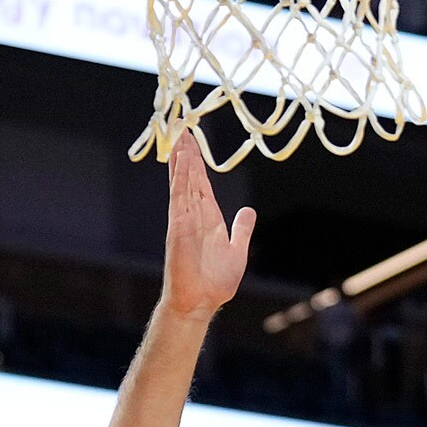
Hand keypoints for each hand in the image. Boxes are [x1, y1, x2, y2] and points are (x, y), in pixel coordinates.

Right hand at [161, 130, 255, 322]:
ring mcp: (185, 220)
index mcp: (209, 219)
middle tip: (183, 125)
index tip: (193, 142)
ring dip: (182, 158)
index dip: (198, 163)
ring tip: (181, 134)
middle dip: (187, 152)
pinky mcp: (179, 227)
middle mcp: (195, 215)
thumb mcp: (238, 250)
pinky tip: (181, 160)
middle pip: (190, 177)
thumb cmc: (216, 282)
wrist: (201, 301)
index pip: (201, 184)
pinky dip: (180, 178)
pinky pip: (179, 197)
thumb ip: (242, 229)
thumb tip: (248, 212)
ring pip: (183, 182)